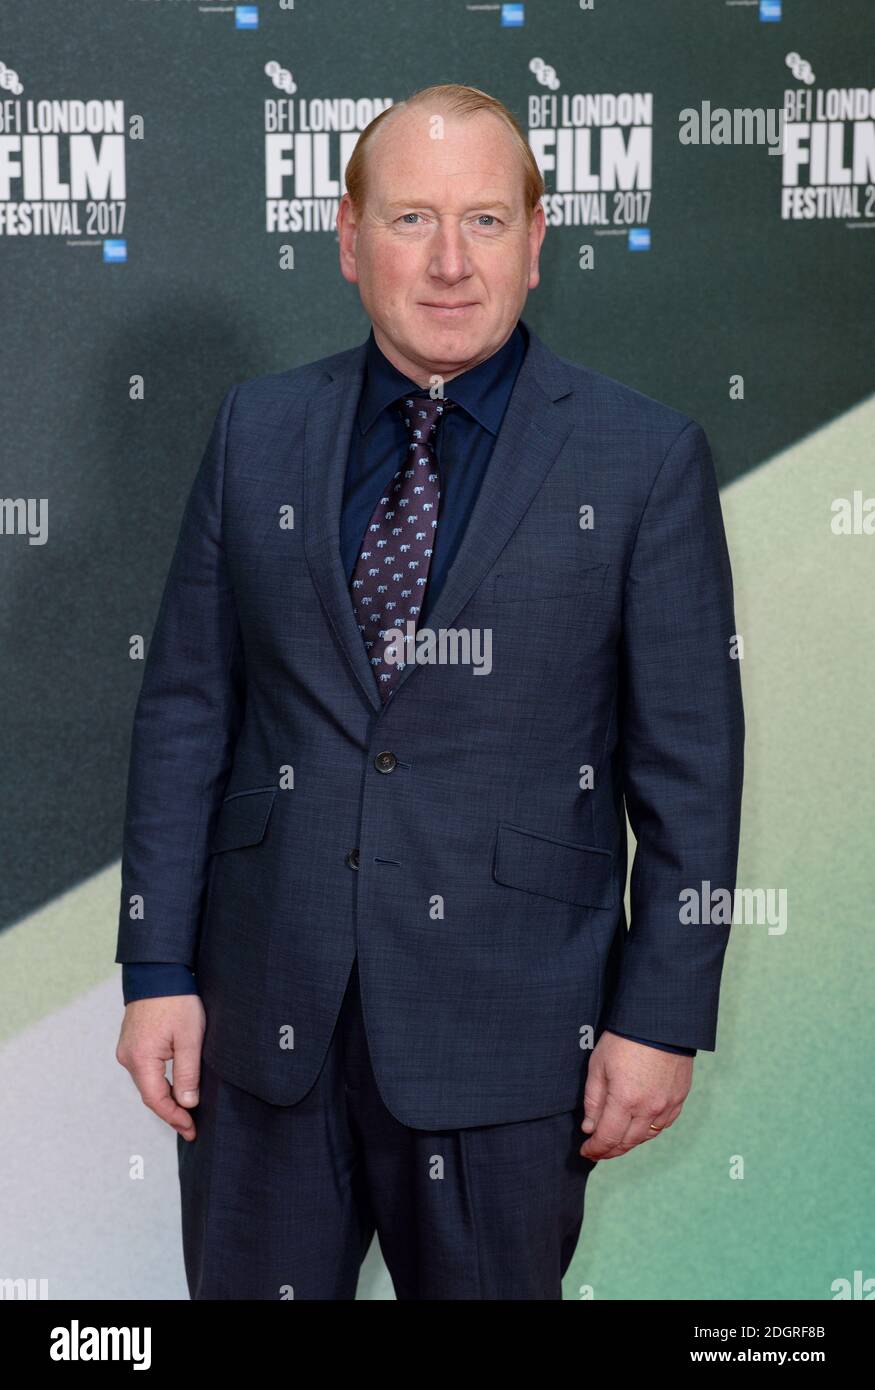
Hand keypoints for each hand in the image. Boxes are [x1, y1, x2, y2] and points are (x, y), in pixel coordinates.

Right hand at [116, 995, 205, 1141]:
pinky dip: (160, 1082)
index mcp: (141, 1059)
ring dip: (166, 1097)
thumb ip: (187, 1072)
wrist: (158, 971)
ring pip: (148, 1082)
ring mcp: (127, 1049)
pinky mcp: (132, 1042)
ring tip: (186, 1110)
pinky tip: (174, 1086)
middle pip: (150, 1094)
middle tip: (191, 1126)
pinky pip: (146, 1070)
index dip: (174, 1118)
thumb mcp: (189, 1037)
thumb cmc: (176, 1000)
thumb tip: (187, 1103)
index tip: (191, 1129)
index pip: (156, 1100)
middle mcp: (128, 1057)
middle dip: (171, 1111)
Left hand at [580, 1030, 692, 1161]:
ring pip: (646, 1136)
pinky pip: (663, 1124)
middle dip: (609, 1150)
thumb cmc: (624, 1039)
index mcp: (625, 1101)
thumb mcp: (598, 1065)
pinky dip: (648, 1131)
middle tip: (597, 1150)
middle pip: (627, 1142)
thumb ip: (593, 1100)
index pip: (608, 1138)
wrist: (660, 1021)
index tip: (585, 1151)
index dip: (595, 1149)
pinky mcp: (679, 1098)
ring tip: (615, 1141)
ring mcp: (667, 1105)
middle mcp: (649, 1109)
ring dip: (629, 1142)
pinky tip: (639, 1128)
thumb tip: (590, 1127)